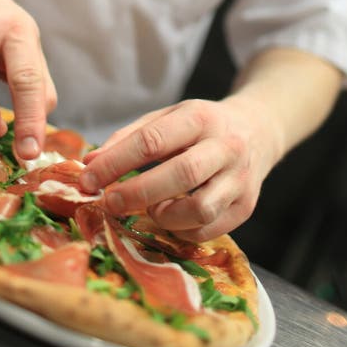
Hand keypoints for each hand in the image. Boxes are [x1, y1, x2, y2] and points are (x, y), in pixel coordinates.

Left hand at [79, 97, 282, 240]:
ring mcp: (239, 179)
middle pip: (181, 174)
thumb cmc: (202, 125)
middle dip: (137, 192)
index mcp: (200, 117)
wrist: (258, 130)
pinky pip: (208, 230)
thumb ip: (129, 137)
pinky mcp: (246, 207)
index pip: (153, 140)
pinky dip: (180, 230)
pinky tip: (169, 219)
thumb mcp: (168, 116)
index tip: (88, 177)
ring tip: (148, 210)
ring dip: (164, 216)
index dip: (116, 162)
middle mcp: (225, 146)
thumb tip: (90, 164)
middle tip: (108, 202)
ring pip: (200, 209)